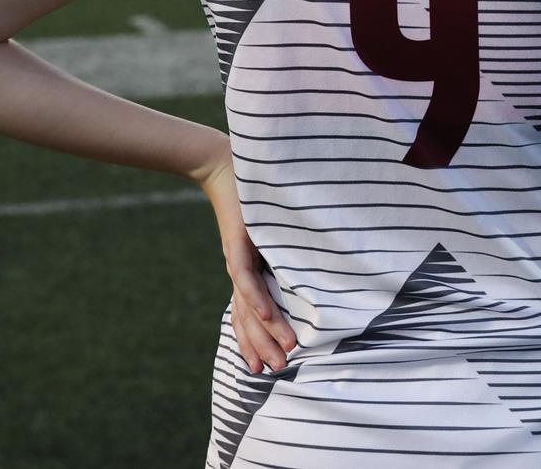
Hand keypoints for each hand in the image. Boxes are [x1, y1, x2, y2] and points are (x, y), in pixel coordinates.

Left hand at [198, 155, 296, 373]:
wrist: (225, 168)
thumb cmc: (254, 198)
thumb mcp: (273, 232)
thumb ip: (288, 252)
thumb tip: (314, 264)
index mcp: (248, 273)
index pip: (251, 315)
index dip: (258, 341)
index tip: (267, 367)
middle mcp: (241, 273)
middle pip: (249, 319)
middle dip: (263, 347)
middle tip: (276, 372)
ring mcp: (238, 261)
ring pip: (249, 306)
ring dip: (264, 333)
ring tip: (281, 355)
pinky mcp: (238, 246)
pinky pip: (247, 278)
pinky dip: (257, 299)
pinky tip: (265, 318)